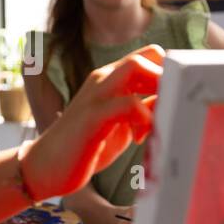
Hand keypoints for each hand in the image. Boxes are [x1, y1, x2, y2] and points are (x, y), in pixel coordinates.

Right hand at [18, 45, 161, 199]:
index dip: (170, 73)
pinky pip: (128, 103)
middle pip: (148, 56)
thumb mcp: (122, 126)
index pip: (148, 57)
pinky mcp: (92, 117)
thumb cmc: (85, 148)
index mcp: (111, 80)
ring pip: (137, 68)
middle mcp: (103, 80)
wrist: (45, 167)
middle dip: (170, 80)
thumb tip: (171, 104)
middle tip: (173, 111)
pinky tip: (141, 139)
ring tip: (161, 121)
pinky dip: (144, 118)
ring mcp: (96, 95)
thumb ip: (142, 111)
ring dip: (160, 91)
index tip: (178, 102)